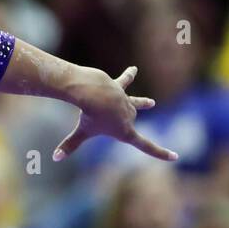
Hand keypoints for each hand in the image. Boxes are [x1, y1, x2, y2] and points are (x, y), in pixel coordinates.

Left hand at [54, 65, 177, 161]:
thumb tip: (54, 158)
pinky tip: (133, 69)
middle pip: (127, 122)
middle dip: (116, 122)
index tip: (175, 157)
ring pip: (135, 103)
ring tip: (152, 103)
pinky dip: (129, 75)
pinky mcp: (119, 87)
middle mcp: (130, 116)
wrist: (94, 92)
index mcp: (125, 131)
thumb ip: (69, 145)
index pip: (146, 146)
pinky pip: (125, 80)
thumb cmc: (89, 115)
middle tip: (101, 118)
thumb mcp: (81, 132)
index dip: (160, 153)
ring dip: (143, 103)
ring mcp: (126, 100)